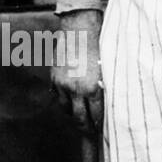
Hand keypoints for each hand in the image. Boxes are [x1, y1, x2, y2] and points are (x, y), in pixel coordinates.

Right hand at [50, 9, 103, 133]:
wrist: (79, 29)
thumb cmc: (98, 46)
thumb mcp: (107, 69)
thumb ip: (104, 88)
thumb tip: (107, 104)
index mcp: (93, 88)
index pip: (97, 116)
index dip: (99, 125)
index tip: (101, 130)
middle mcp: (76, 90)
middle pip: (79, 119)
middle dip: (85, 128)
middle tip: (90, 132)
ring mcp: (62, 85)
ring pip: (66, 110)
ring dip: (73, 115)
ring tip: (79, 117)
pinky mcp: (54, 78)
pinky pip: (57, 98)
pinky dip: (63, 102)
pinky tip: (70, 103)